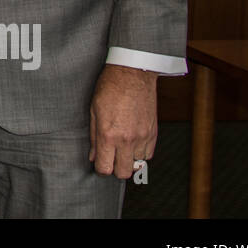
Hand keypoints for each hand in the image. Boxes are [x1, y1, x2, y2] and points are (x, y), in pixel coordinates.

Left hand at [89, 64, 157, 178]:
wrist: (133, 74)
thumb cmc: (110, 87)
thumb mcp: (94, 111)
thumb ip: (94, 137)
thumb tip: (93, 156)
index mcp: (108, 134)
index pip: (105, 168)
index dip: (100, 169)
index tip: (99, 163)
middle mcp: (127, 139)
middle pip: (123, 173)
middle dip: (115, 169)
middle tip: (111, 158)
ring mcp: (142, 137)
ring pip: (137, 164)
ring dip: (129, 159)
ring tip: (122, 146)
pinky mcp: (153, 133)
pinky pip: (149, 154)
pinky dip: (141, 152)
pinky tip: (133, 141)